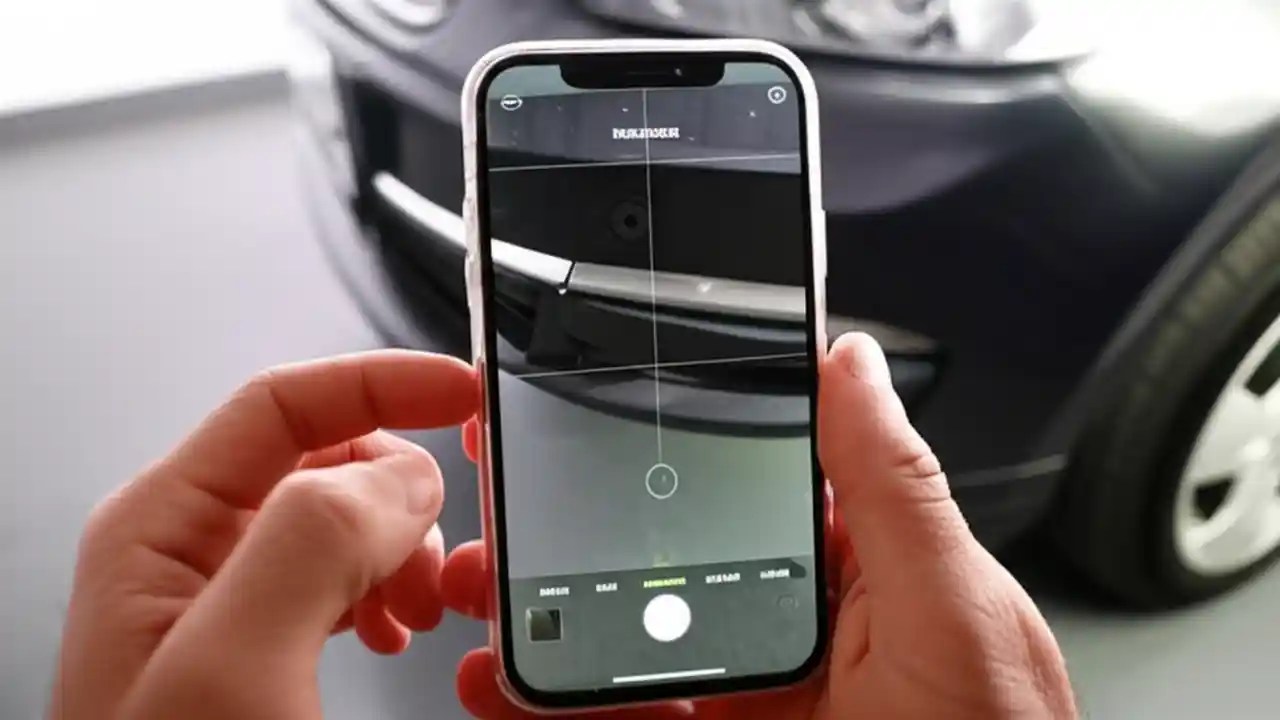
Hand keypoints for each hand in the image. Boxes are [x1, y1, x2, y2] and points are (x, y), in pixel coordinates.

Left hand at [52, 351, 476, 719]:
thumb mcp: (236, 671)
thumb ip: (311, 545)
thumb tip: (400, 477)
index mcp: (164, 530)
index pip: (282, 405)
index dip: (381, 384)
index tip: (464, 397)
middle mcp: (193, 553)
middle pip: (323, 458)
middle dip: (402, 489)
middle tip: (452, 547)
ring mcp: (229, 601)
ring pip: (344, 518)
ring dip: (405, 546)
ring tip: (427, 605)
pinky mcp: (264, 647)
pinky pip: (346, 577)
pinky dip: (393, 588)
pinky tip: (401, 629)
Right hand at [441, 333, 1075, 718]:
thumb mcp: (952, 612)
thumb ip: (893, 491)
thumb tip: (848, 361)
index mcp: (857, 562)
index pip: (746, 478)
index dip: (663, 445)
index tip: (579, 417)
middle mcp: (796, 622)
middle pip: (665, 560)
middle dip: (577, 537)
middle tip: (504, 519)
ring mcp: (750, 694)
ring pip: (627, 642)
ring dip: (546, 619)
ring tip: (483, 603)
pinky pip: (623, 719)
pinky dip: (558, 708)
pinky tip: (513, 695)